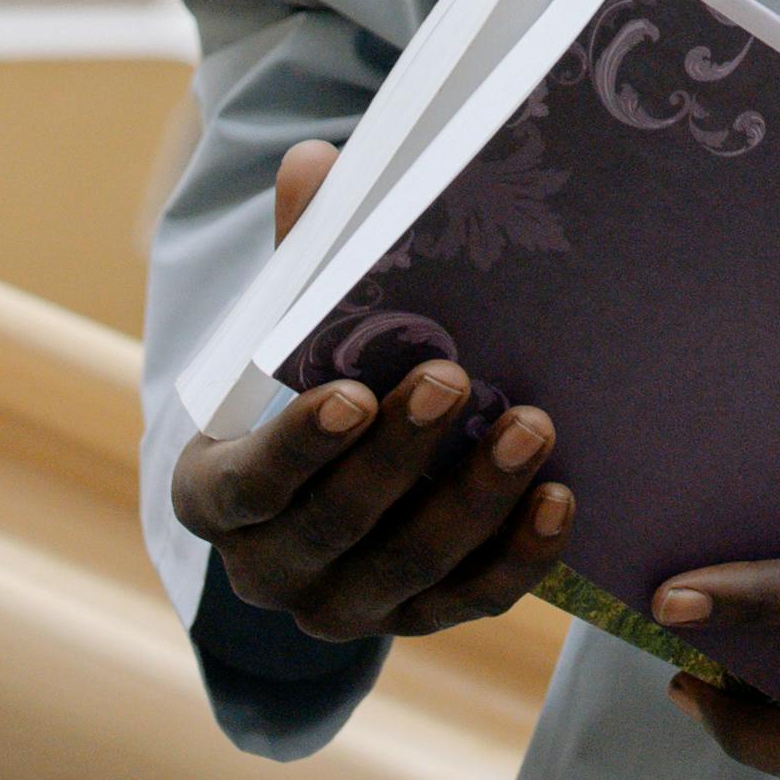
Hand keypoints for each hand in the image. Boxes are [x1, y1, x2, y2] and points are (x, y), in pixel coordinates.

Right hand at [169, 138, 573, 640]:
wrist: (339, 463)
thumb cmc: (311, 368)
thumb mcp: (298, 313)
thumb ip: (306, 248)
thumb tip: (315, 163)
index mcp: (219, 491)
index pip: (247, 483)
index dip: (296, 446)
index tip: (351, 392)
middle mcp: (270, 565)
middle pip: (331, 528)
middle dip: (396, 460)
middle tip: (452, 380)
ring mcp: (345, 602)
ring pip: (405, 574)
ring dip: (471, 503)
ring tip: (531, 425)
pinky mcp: (418, 616)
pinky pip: (469, 601)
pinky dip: (517, 558)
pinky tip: (560, 499)